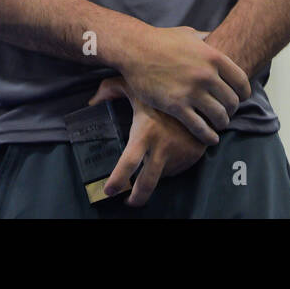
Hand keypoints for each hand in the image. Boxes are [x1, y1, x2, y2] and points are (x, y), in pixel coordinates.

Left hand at [89, 76, 207, 206]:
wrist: (199, 92)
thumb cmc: (161, 90)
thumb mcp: (136, 86)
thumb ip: (111, 89)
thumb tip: (90, 102)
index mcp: (144, 132)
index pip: (128, 163)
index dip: (117, 180)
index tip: (108, 191)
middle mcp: (161, 147)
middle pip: (146, 184)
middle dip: (136, 199)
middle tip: (129, 202)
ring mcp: (179, 153)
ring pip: (162, 176)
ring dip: (154, 175)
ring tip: (151, 163)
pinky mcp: (193, 156)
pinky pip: (177, 169)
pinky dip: (170, 165)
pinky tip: (170, 151)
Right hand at [115, 26, 251, 145]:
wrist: (134, 49)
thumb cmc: (161, 40)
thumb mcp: (189, 34)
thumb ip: (206, 39)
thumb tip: (216, 38)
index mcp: (213, 57)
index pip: (241, 81)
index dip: (244, 93)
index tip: (241, 98)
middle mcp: (206, 75)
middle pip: (232, 101)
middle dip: (232, 109)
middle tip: (227, 112)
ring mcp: (191, 91)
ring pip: (219, 116)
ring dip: (221, 123)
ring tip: (218, 124)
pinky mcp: (176, 106)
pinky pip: (199, 127)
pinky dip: (208, 136)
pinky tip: (210, 139)